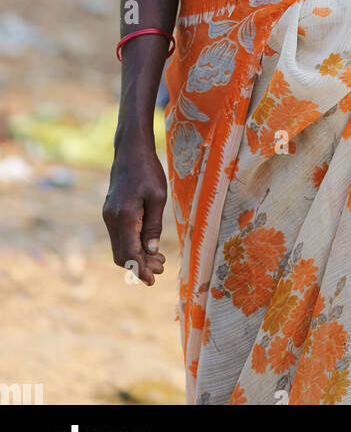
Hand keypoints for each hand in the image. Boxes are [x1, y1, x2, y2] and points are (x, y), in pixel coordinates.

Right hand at [102, 136, 167, 285]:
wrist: (130, 150)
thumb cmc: (148, 171)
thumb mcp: (157, 197)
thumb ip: (153, 226)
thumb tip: (151, 252)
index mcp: (124, 217)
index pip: (129, 253)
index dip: (140, 269)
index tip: (152, 280)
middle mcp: (111, 219)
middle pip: (121, 255)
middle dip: (140, 265)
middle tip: (161, 268)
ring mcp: (108, 216)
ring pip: (119, 247)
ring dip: (136, 256)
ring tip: (158, 260)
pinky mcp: (111, 212)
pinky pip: (119, 236)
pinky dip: (132, 245)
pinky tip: (147, 245)